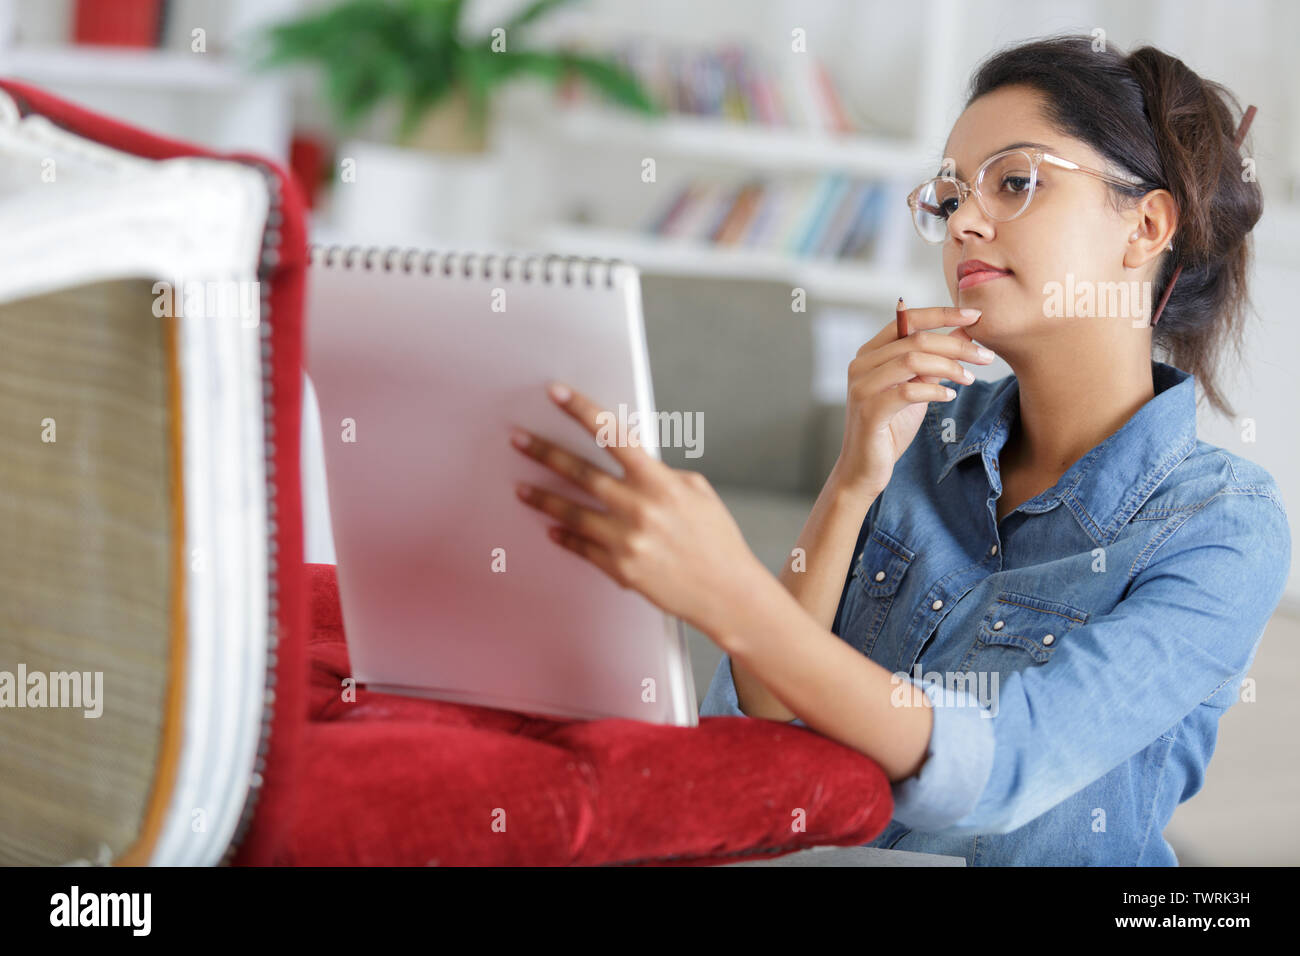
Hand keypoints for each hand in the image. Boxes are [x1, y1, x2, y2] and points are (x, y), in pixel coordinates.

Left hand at [510, 382, 767, 641]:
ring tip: (520, 488)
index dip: (582, 410)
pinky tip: (550, 526)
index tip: (557, 393)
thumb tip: (631, 465)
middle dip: (544, 453)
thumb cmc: (717, 539)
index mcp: (660, 482)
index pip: (613, 435)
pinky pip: (582, 547)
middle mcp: (639, 509)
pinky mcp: (620, 569)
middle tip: (518, 439)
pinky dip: (564, 536)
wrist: (727, 593)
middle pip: (580, 473)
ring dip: (542, 498)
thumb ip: (661, 475)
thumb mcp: (697, 492)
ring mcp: (626, 541)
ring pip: (572, 512)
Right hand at [834, 304, 995, 497]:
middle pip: (915, 339)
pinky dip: (934, 391)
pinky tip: (950, 397)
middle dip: (956, 346)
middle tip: (985, 357)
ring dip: (949, 368)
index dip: (942, 314)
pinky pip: (908, 391)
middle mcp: (861, 364)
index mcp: (870, 352)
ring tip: (969, 379)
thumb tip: (965, 332)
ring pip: (912, 361)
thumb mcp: (917, 387)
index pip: (907, 320)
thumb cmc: (890, 427)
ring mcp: (862, 387)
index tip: (976, 316)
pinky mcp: (869, 411)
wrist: (865, 468)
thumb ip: (934, 360)